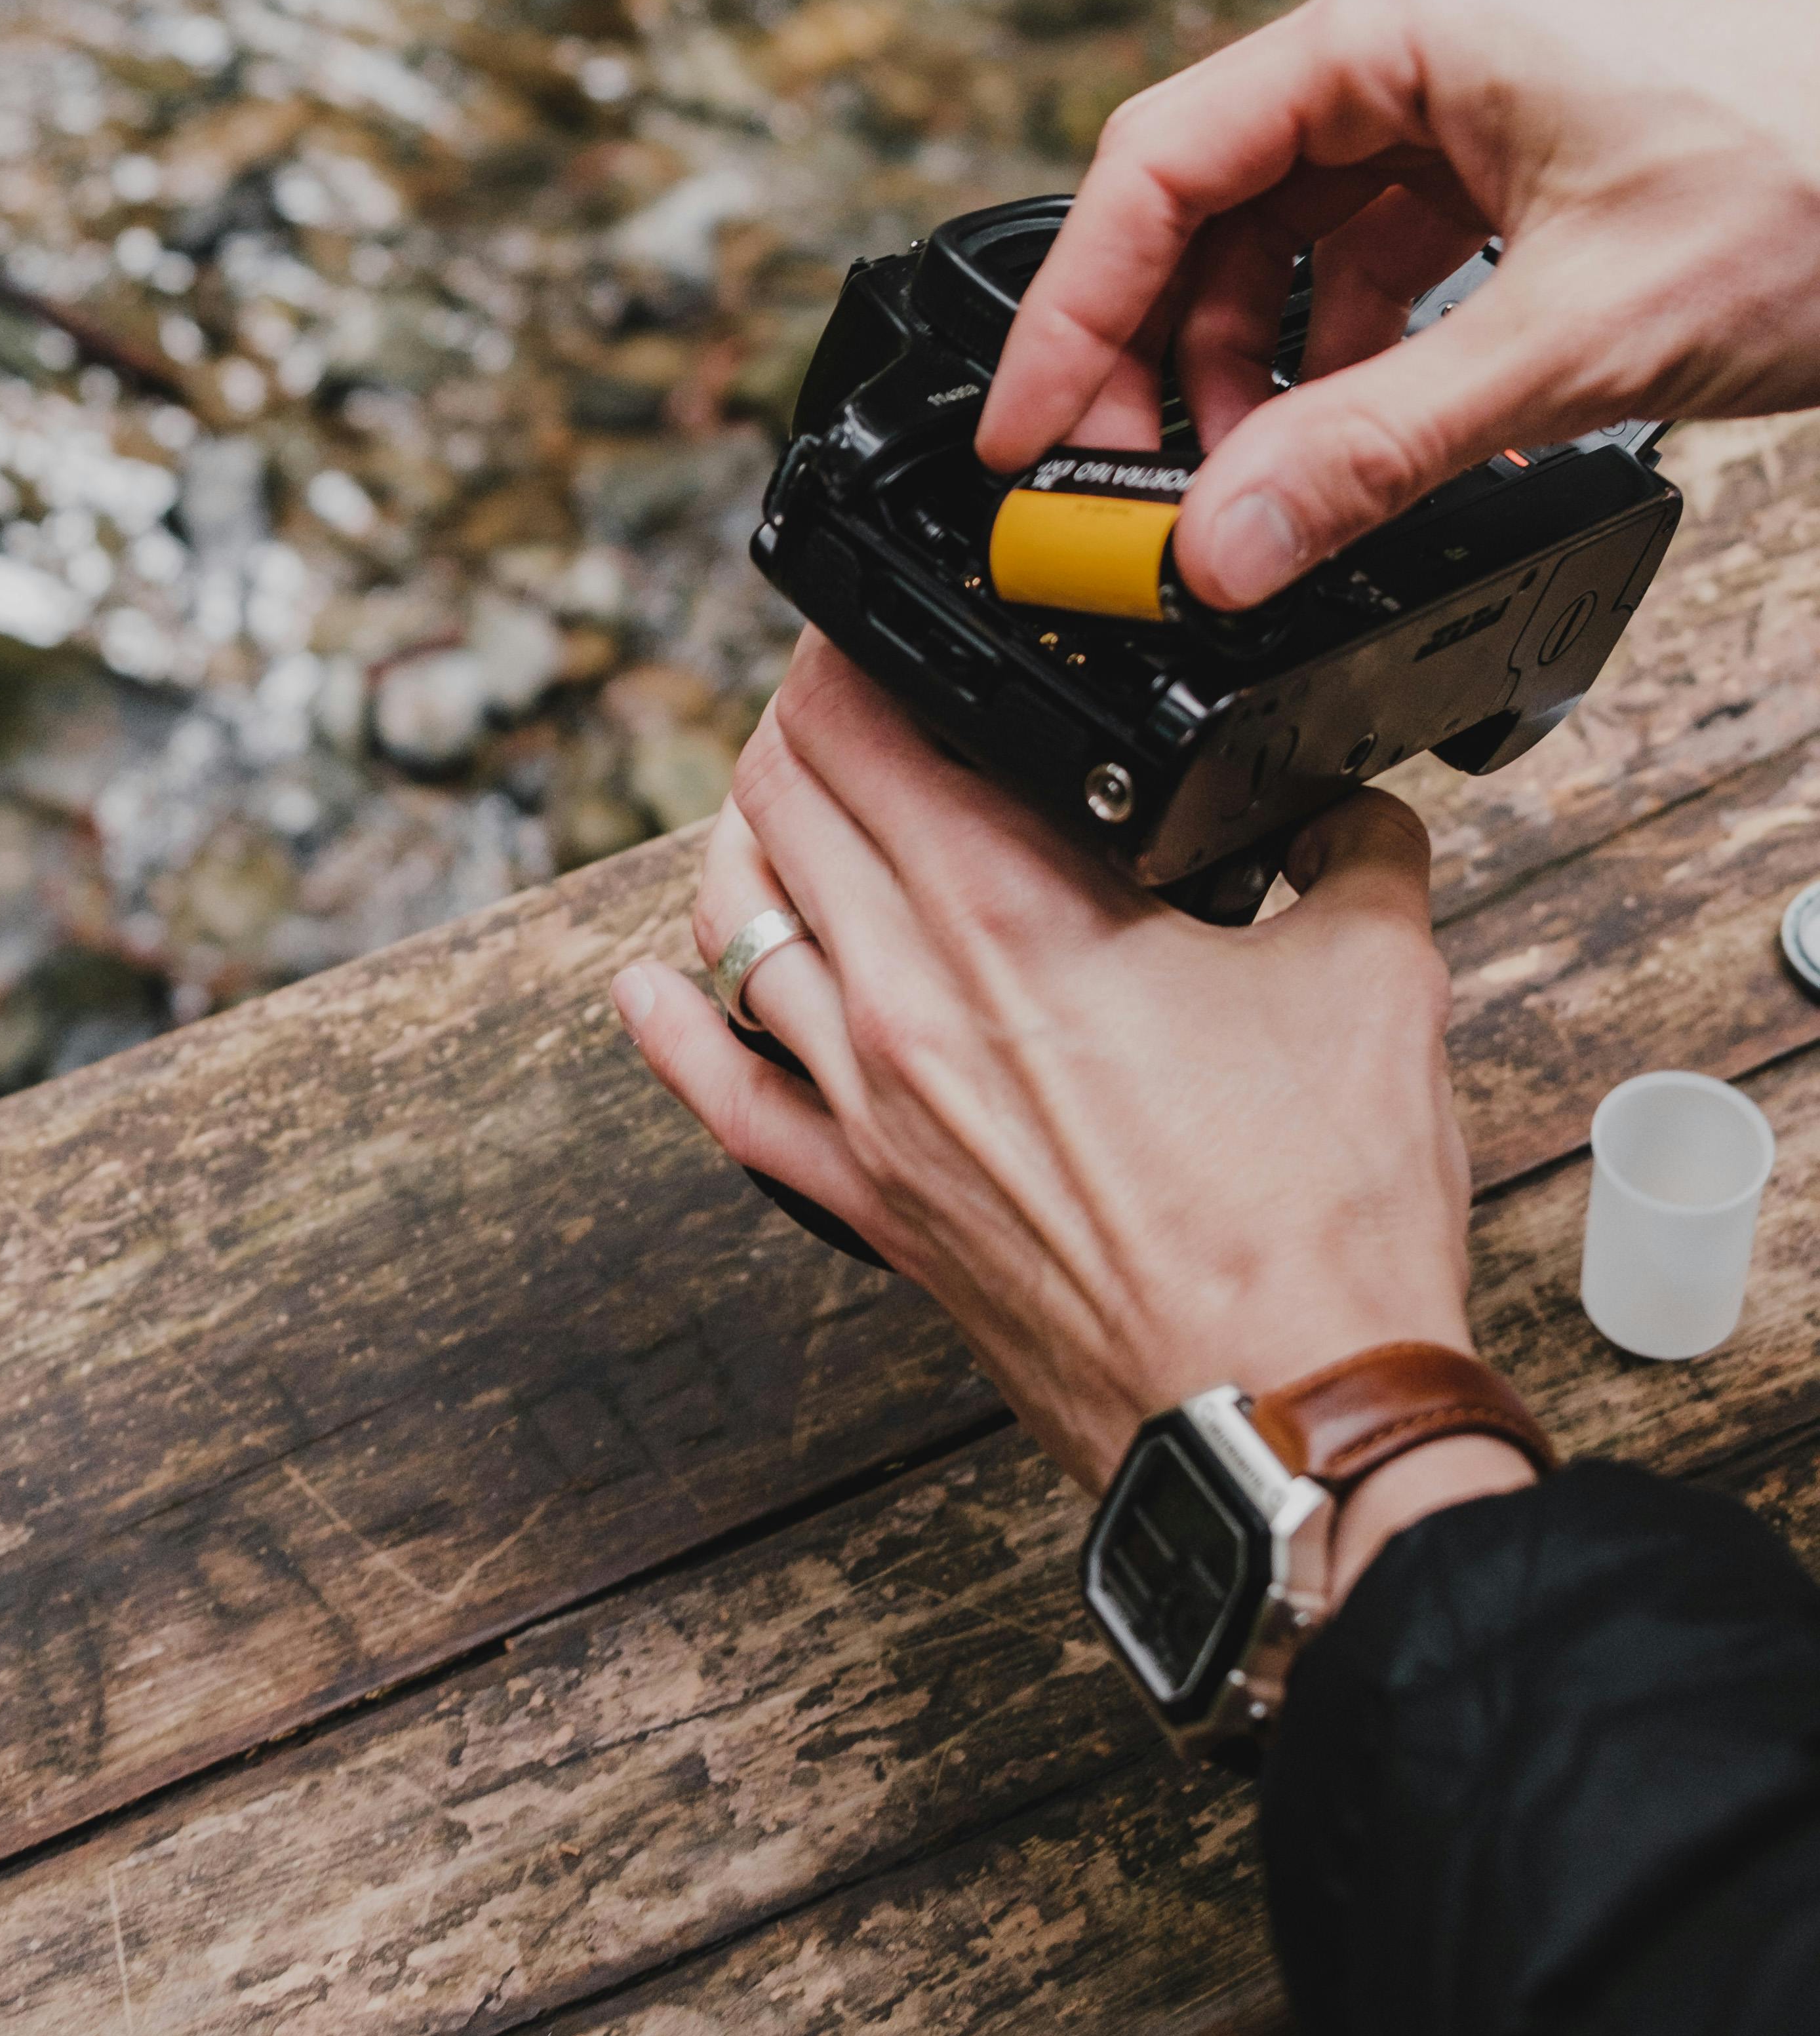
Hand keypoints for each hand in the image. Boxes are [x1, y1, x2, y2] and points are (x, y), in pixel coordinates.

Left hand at [613, 633, 1478, 1498]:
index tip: (877, 621)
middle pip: (778, 802)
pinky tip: (657, 985)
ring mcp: (868, 1105)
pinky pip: (724, 1099)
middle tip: (845, 695)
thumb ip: (1354, 851)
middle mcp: (909, 996)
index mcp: (1016, 915)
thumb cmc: (1318, 1224)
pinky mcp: (867, 1205)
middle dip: (799, 724)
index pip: (861, 724)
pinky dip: (677, 1027)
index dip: (850, 648)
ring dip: (746, 844)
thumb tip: (1346, 802)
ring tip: (781, 805)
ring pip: (733, 925)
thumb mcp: (1378, 980)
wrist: (1287, 1414)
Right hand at [971, 0, 1819, 606]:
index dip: (1070, 315)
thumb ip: (1384, 448)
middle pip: (1210, 211)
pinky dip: (1353, 366)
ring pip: (1294, 249)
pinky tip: (1351, 455)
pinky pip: (1384, 267)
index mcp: (1396, 28)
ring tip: (1249, 502)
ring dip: (1259, 379)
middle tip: (1122, 505)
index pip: (1157, 165)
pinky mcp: (1521, 168)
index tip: (1018, 441)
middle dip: (1158, 365)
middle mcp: (1413, 47)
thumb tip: (1228, 543)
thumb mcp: (1582, 340)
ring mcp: (1467, 103)